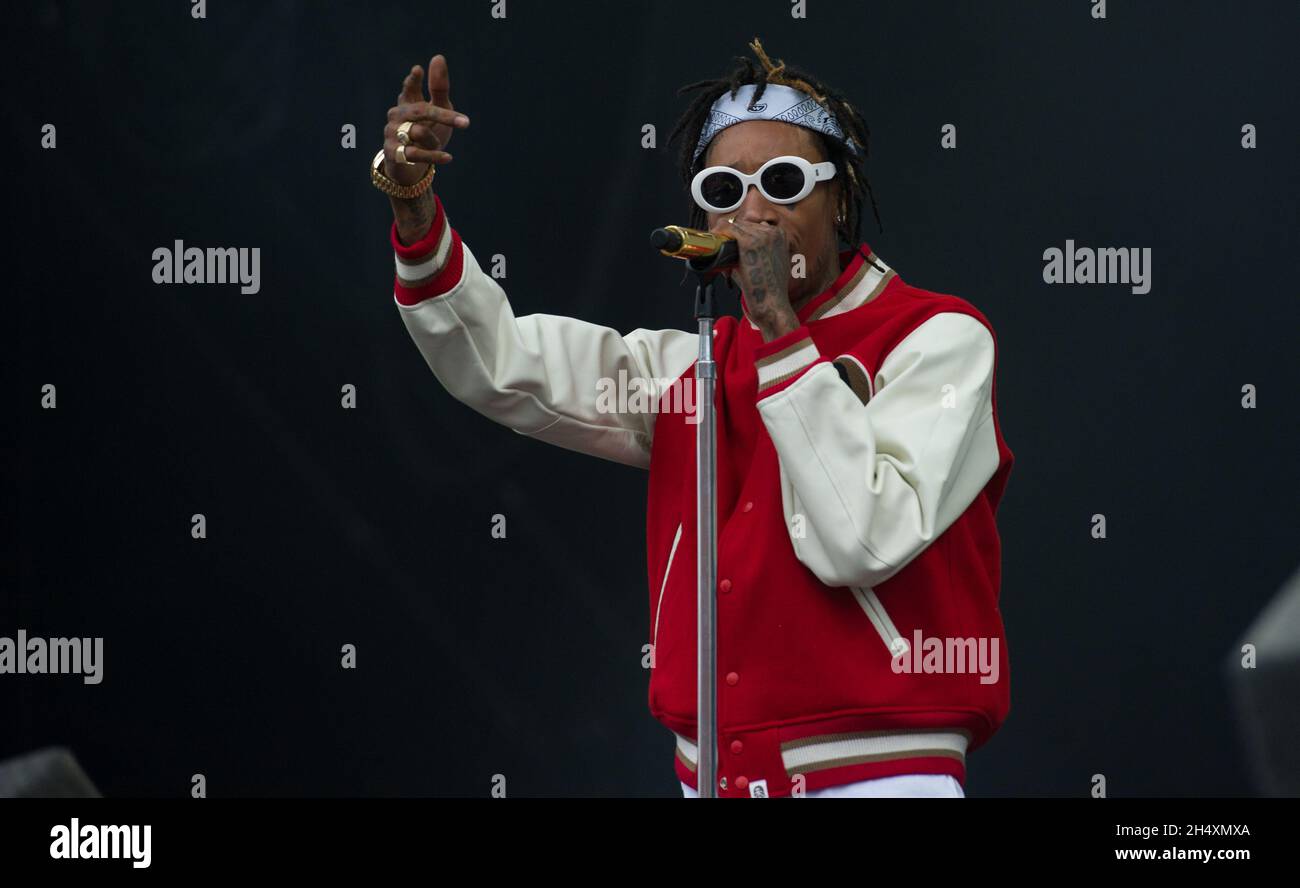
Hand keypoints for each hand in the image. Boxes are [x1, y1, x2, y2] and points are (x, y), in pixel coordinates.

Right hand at [383, 54, 469, 185]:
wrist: (409, 167)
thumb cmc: (426, 133)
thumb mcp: (437, 110)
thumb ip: (438, 87)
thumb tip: (438, 57)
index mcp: (408, 101)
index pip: (409, 88)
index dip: (413, 81)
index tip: (418, 71)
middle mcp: (397, 115)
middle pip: (420, 111)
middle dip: (443, 116)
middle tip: (466, 123)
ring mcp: (392, 133)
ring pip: (418, 133)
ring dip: (434, 141)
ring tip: (437, 144)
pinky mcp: (392, 152)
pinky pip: (415, 153)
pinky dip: (434, 156)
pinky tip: (448, 158)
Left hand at [709, 218, 799, 341]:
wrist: (771, 303)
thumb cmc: (766, 288)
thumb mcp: (765, 262)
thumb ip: (752, 250)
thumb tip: (731, 245)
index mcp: (780, 235)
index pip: (753, 225)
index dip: (738, 233)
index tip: (728, 240)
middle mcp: (773, 231)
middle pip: (743, 224)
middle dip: (730, 235)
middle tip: (720, 247)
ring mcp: (762, 235)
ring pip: (735, 225)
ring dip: (724, 235)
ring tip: (718, 249)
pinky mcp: (750, 242)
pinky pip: (729, 228)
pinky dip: (719, 233)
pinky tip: (714, 241)